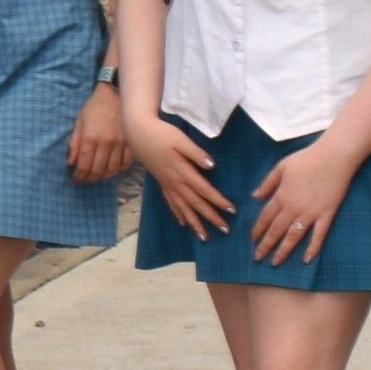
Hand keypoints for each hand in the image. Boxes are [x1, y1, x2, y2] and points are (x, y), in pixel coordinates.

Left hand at [66, 85, 130, 185]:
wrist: (117, 93)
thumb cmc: (95, 107)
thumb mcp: (80, 122)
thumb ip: (75, 143)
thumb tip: (71, 163)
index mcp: (91, 138)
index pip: (84, 165)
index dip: (79, 176)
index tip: (76, 179)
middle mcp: (107, 143)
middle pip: (98, 170)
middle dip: (89, 179)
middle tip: (85, 180)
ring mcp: (122, 144)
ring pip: (113, 170)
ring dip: (104, 176)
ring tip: (97, 176)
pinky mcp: (132, 143)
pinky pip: (126, 163)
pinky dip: (119, 169)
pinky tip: (113, 169)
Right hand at [131, 107, 229, 233]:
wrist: (138, 132)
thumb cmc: (162, 133)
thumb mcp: (180, 139)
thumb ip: (196, 153)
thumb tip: (211, 165)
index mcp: (182, 171)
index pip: (204, 190)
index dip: (218, 200)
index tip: (232, 210)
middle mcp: (175, 182)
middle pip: (195, 203)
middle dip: (210, 217)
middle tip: (225, 230)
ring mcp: (167, 184)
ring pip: (182, 208)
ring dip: (194, 222)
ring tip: (204, 237)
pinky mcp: (161, 182)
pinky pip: (170, 203)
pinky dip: (177, 214)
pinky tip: (182, 222)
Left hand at [250, 130, 356, 264]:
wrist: (334, 156)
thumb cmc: (307, 159)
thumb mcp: (281, 167)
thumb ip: (267, 183)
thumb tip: (254, 196)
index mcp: (282, 195)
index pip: (266, 217)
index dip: (258, 230)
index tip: (252, 240)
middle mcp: (294, 207)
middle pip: (276, 230)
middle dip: (266, 245)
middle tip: (258, 258)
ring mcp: (311, 212)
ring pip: (294, 236)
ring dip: (283, 250)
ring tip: (275, 262)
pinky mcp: (327, 214)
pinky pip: (319, 235)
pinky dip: (313, 248)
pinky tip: (306, 259)